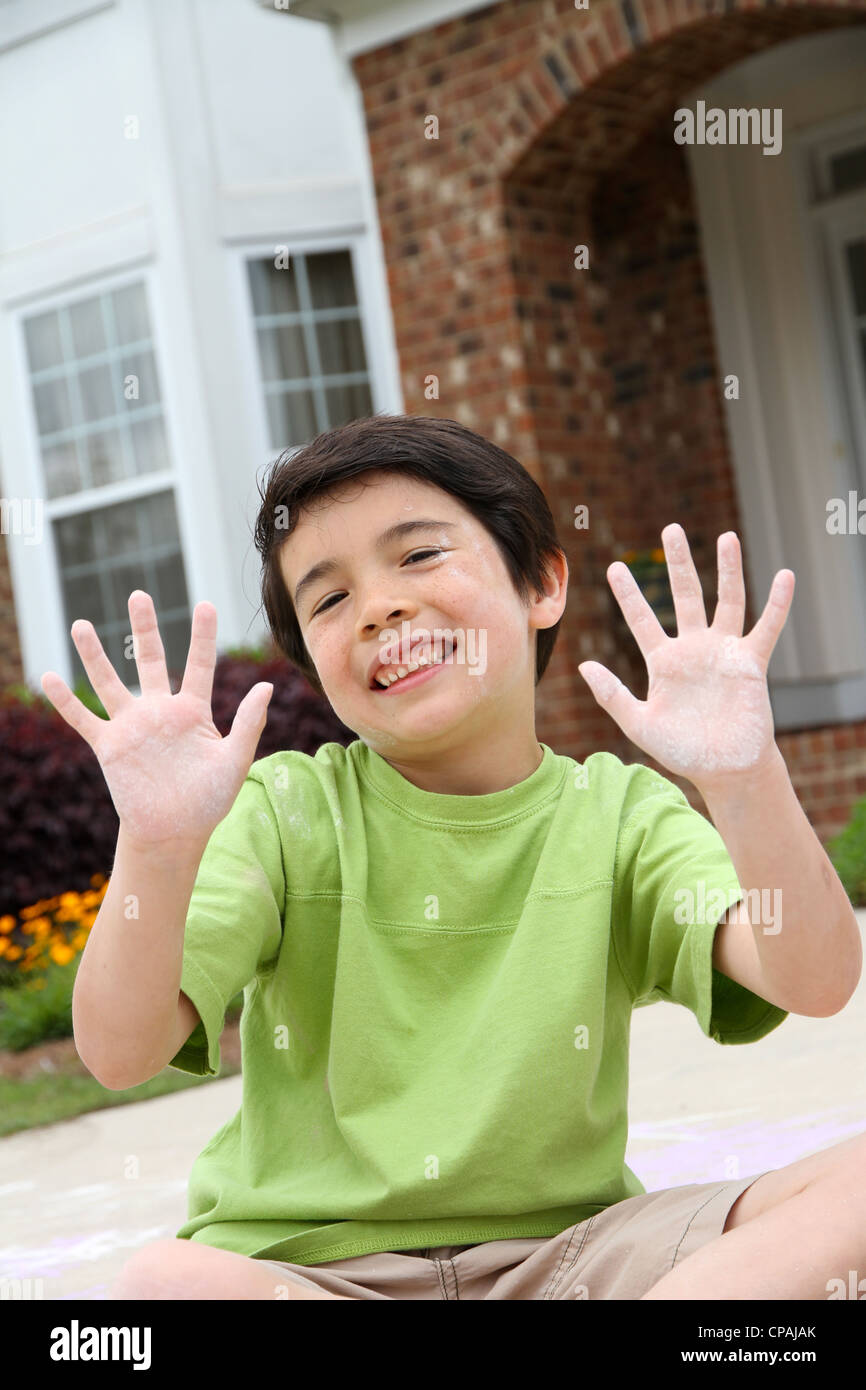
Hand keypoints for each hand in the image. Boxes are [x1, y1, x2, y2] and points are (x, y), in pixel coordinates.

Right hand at [40, 591, 273, 851]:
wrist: (176, 833)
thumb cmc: (209, 800)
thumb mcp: (235, 760)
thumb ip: (249, 722)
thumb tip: (267, 686)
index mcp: (193, 712)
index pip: (199, 664)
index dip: (203, 636)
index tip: (207, 604)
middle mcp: (160, 712)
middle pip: (150, 660)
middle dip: (145, 628)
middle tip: (140, 594)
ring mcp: (132, 727)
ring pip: (109, 682)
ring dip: (94, 654)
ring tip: (79, 624)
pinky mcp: (110, 747)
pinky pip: (84, 719)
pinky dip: (66, 701)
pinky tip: (48, 678)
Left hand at [578, 524, 793, 789]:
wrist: (724, 770)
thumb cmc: (682, 751)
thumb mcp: (639, 723)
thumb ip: (612, 695)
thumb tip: (583, 666)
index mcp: (664, 661)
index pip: (642, 619)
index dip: (629, 594)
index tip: (614, 566)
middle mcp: (693, 649)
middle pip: (685, 595)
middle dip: (678, 563)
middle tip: (671, 528)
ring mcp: (723, 652)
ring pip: (727, 601)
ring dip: (728, 570)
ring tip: (727, 537)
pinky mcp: (750, 664)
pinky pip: (766, 628)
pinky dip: (777, 604)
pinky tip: (785, 576)